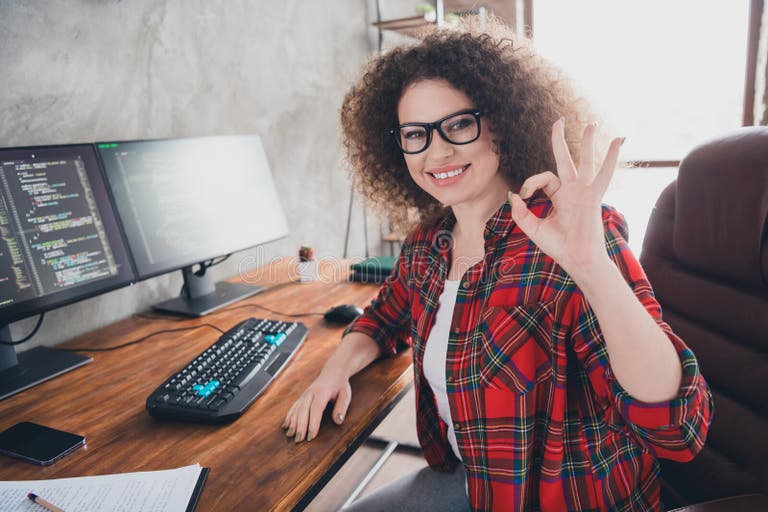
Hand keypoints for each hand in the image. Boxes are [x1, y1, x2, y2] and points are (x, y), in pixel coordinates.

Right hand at [282, 368, 350, 442]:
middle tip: (299, 440)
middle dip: (300, 426)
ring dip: (292, 423)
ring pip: (296, 409)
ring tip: (290, 435)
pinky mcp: (302, 397)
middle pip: (303, 410)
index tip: (311, 436)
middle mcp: (311, 393)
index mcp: (322, 392)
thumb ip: (342, 407)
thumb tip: (338, 421)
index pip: (316, 409)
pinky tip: (285, 426)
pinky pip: (293, 407)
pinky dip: (289, 417)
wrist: (333, 371)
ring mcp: (305, 395)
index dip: (313, 423)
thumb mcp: (346, 394)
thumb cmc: (340, 384)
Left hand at [508, 119, 623, 275]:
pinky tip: (618, 141)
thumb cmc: (560, 247)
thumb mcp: (534, 228)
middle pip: (565, 159)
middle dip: (561, 140)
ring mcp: (584, 192)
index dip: (531, 183)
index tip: (524, 195)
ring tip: (591, 124)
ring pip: (585, 161)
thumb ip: (521, 213)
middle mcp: (572, 191)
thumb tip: (513, 194)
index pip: (543, 179)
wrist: (577, 260)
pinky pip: (603, 174)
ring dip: (588, 142)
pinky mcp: (593, 197)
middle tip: (560, 121)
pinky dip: (610, 158)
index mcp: (559, 197)